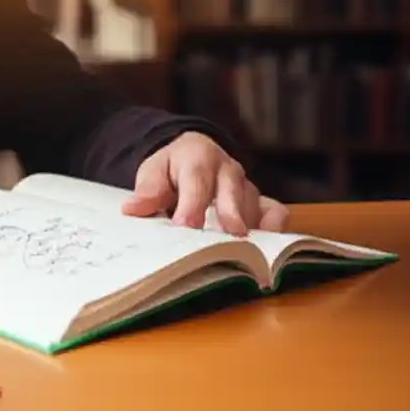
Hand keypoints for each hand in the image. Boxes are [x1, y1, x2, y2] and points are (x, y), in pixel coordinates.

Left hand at [121, 132, 288, 235]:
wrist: (192, 155)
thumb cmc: (171, 170)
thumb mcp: (153, 172)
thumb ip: (147, 191)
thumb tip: (132, 209)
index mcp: (198, 157)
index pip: (197, 181)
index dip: (192, 205)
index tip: (185, 226)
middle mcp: (228, 170)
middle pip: (232, 192)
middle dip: (229, 216)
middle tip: (225, 241)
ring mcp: (248, 186)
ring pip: (253, 207)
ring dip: (245, 230)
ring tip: (237, 255)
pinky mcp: (262, 201)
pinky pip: (277, 213)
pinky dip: (274, 230)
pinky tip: (264, 249)